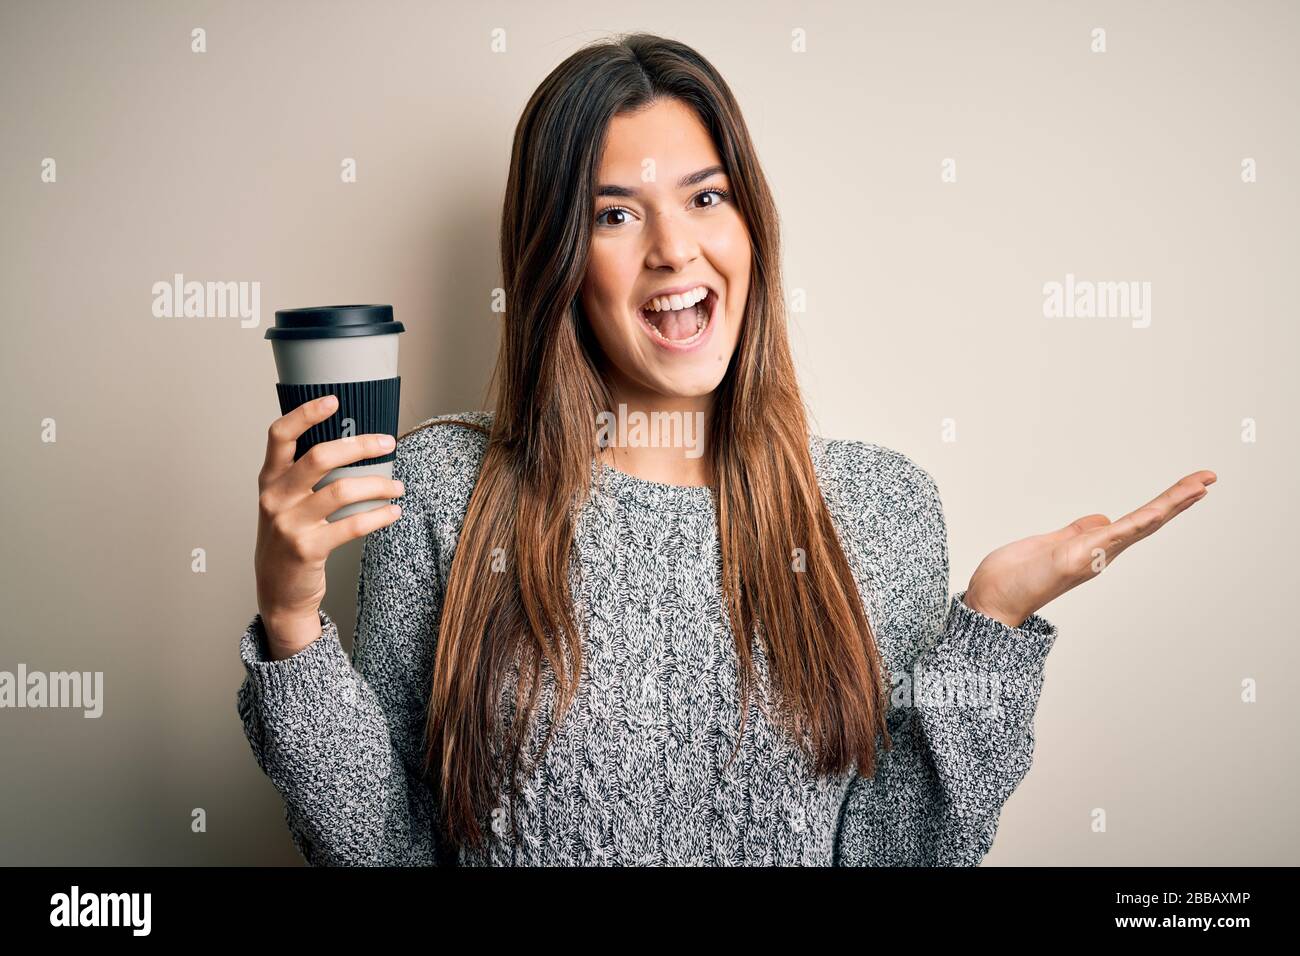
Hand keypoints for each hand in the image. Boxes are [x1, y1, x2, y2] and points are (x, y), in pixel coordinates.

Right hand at [254, 394, 406, 658]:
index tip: (334, 400)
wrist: (278, 593)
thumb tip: (352, 445)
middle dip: (360, 446)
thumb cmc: (288, 540)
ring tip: (397, 487)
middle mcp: (275, 498)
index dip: (305, 414)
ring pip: (342, 490)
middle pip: (319, 457)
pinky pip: (352, 525)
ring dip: (378, 485)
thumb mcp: (284, 504)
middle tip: (388, 443)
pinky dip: (378, 516)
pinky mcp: (308, 549)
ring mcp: (289, 525)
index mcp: (269, 480)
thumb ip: (304, 476)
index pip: (279, 436)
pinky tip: (392, 512)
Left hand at [963, 470, 1217, 627]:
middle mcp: (1101, 553)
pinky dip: (1138, 523)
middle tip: (1209, 477)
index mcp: (1095, 546)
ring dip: (1170, 505)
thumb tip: (1102, 519)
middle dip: (1179, 500)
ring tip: (1199, 485)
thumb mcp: (1052, 544)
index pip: (1138, 520)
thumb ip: (1078, 532)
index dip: (1165, 503)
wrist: (992, 600)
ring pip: (1140, 525)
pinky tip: (1159, 510)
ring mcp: (1093, 556)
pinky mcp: (1078, 558)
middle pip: (1149, 521)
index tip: (1191, 485)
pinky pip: (1113, 537)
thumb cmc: (1016, 577)